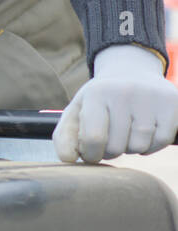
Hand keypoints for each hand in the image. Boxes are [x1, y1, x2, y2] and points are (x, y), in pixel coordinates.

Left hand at [52, 44, 177, 162]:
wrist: (131, 71)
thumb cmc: (100, 100)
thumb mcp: (76, 111)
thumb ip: (64, 137)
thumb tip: (68, 159)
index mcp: (97, 93)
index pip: (93, 138)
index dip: (90, 154)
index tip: (91, 152)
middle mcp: (124, 91)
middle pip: (116, 146)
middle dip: (110, 151)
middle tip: (110, 139)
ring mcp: (150, 96)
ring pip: (139, 146)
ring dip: (131, 149)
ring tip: (126, 135)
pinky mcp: (172, 102)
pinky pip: (161, 141)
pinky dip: (151, 146)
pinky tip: (143, 135)